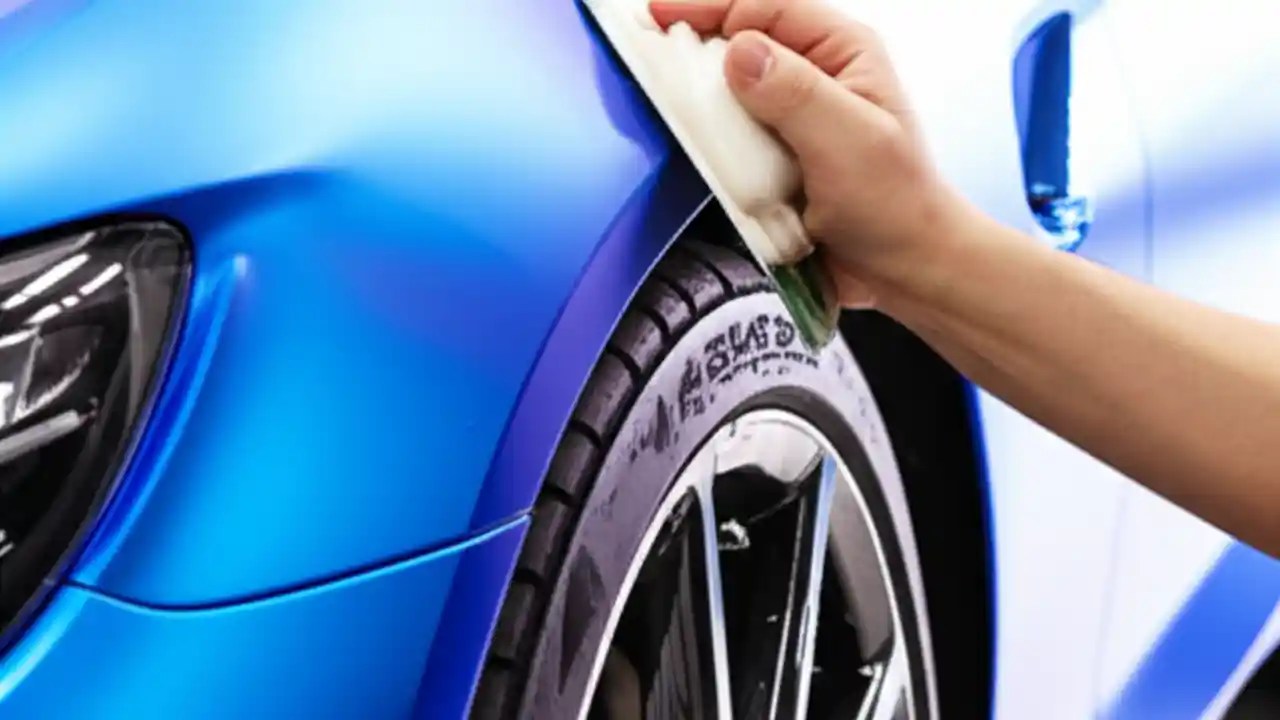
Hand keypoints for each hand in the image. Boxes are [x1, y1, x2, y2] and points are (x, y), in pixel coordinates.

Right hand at [649, 0, 975, 307]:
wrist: (904, 271)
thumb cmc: (897, 206)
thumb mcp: (849, 143)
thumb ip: (795, 94)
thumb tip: (738, 53)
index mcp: (841, 51)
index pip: (765, 7)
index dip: (707, 6)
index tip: (655, 15)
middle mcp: (813, 75)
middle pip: (737, 42)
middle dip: (692, 50)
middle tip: (646, 61)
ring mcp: (789, 118)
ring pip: (726, 91)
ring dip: (698, 102)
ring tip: (664, 107)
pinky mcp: (771, 156)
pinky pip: (726, 136)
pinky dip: (707, 142)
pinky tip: (693, 151)